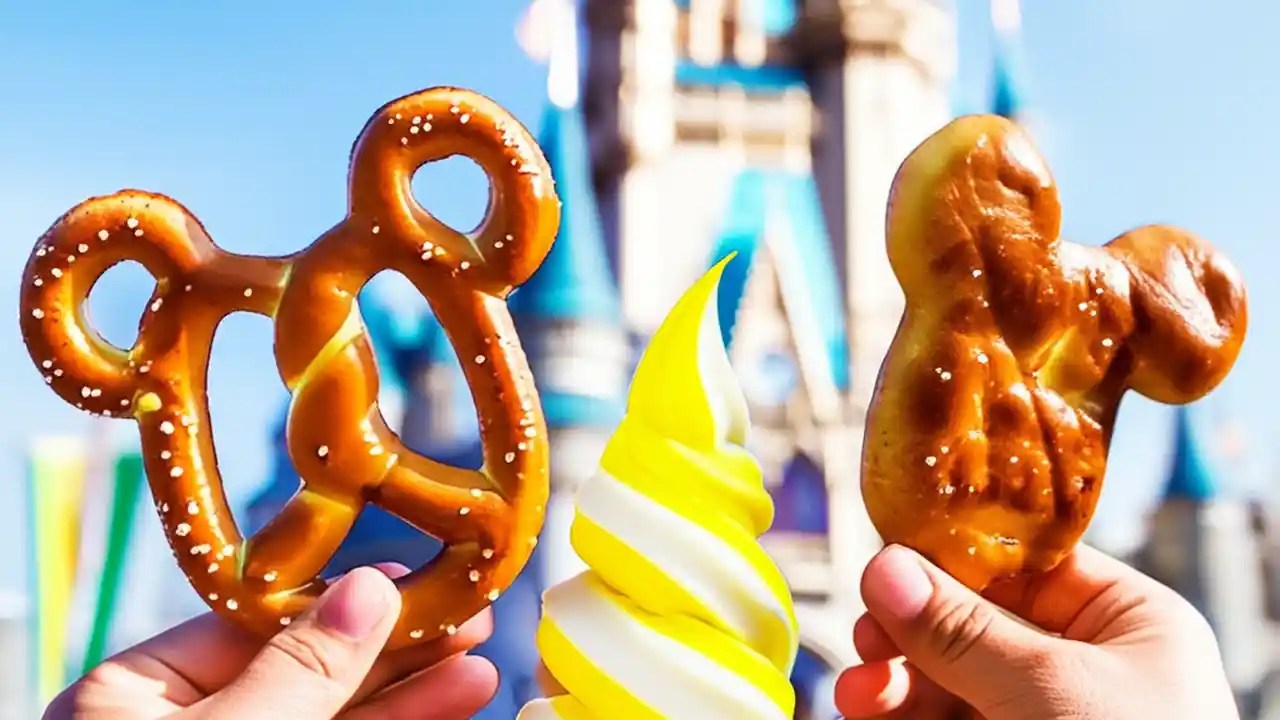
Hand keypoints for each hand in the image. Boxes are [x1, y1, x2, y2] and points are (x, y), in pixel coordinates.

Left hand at [46, 564, 496, 718]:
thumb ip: (299, 672)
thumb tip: (368, 590)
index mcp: (130, 697)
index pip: (252, 624)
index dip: (342, 602)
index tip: (414, 580)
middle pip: (305, 669)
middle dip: (394, 648)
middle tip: (471, 615)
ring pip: (333, 718)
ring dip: (411, 696)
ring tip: (480, 665)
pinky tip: (449, 705)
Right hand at [835, 544, 1239, 718]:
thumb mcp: (1048, 690)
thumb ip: (961, 630)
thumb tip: (888, 568)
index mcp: (1129, 626)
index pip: (1027, 564)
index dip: (953, 558)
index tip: (888, 564)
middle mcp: (1091, 670)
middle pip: (976, 626)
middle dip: (911, 635)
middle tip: (866, 639)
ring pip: (954, 684)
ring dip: (897, 687)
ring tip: (857, 696)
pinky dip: (906, 718)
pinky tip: (869, 717)